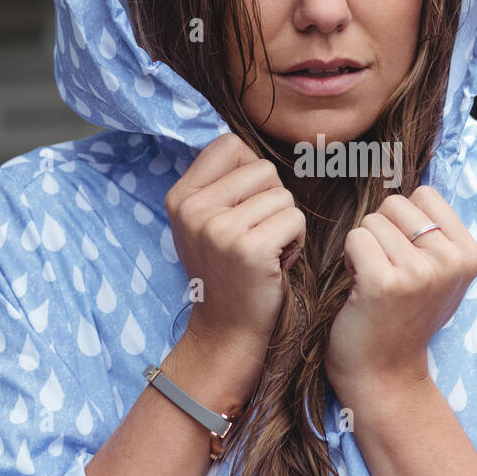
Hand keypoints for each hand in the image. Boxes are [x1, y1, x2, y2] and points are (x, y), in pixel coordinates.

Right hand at [164, 133, 305, 397]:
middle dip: (272, 201)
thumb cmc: (227, 273)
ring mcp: (220, 229)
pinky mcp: (250, 248)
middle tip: (255, 237)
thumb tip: (242, 143)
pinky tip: (276, 264)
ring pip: (284, 196)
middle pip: (263, 169)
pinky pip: (294, 219)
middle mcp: (194, 209)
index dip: (250, 171)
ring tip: (265, 252)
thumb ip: (218, 184)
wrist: (226, 332)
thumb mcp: (204, 224)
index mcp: (180, 197)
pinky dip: (295, 241)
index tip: (244, 207)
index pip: (229, 144)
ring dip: (285, 224)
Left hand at [324, 186, 476, 398]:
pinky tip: (360, 288)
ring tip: (374, 282)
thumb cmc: (404, 319)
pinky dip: (349, 260)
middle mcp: (451, 261)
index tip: (405, 257)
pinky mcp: (385, 283)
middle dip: (381, 232)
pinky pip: (355, 239)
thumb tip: (414, 189)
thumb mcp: (439, 276)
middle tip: (386, 273)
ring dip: (363, 248)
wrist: (386, 376)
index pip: (425, 196)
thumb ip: (436, 235)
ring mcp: (420, 272)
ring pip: (372, 221)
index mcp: (470, 254)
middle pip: (396, 204)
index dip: (404, 222)